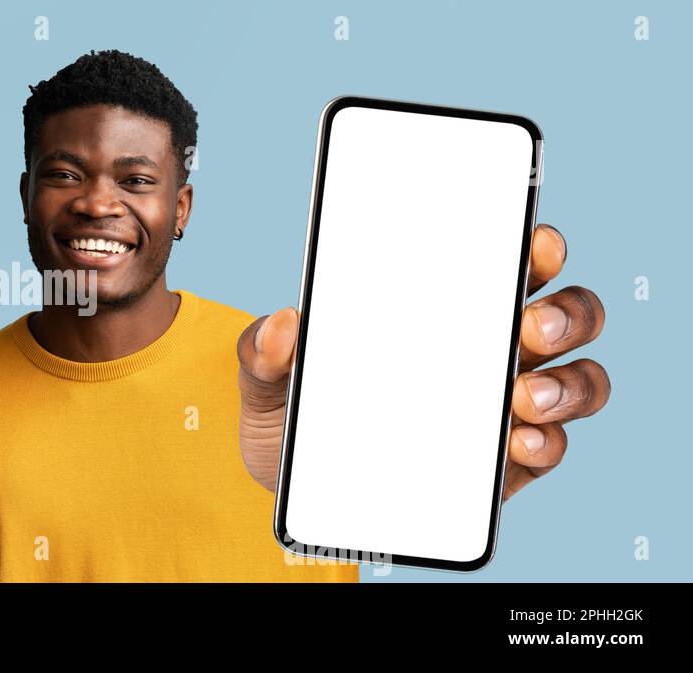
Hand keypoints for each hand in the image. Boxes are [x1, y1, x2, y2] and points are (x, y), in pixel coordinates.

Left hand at [236, 223, 610, 500]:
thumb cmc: (291, 412)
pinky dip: (548, 442)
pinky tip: (519, 441)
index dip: (536, 247)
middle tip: (528, 326)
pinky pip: (549, 447)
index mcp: (443, 308)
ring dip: (568, 383)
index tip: (534, 243)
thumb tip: (283, 325)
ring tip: (523, 396)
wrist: (289, 492)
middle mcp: (489, 349)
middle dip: (565, 313)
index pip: (507, 263)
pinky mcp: (502, 467)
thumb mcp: (266, 377)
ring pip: (576, 380)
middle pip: (566, 315)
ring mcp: (504, 408)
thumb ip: (263, 349)